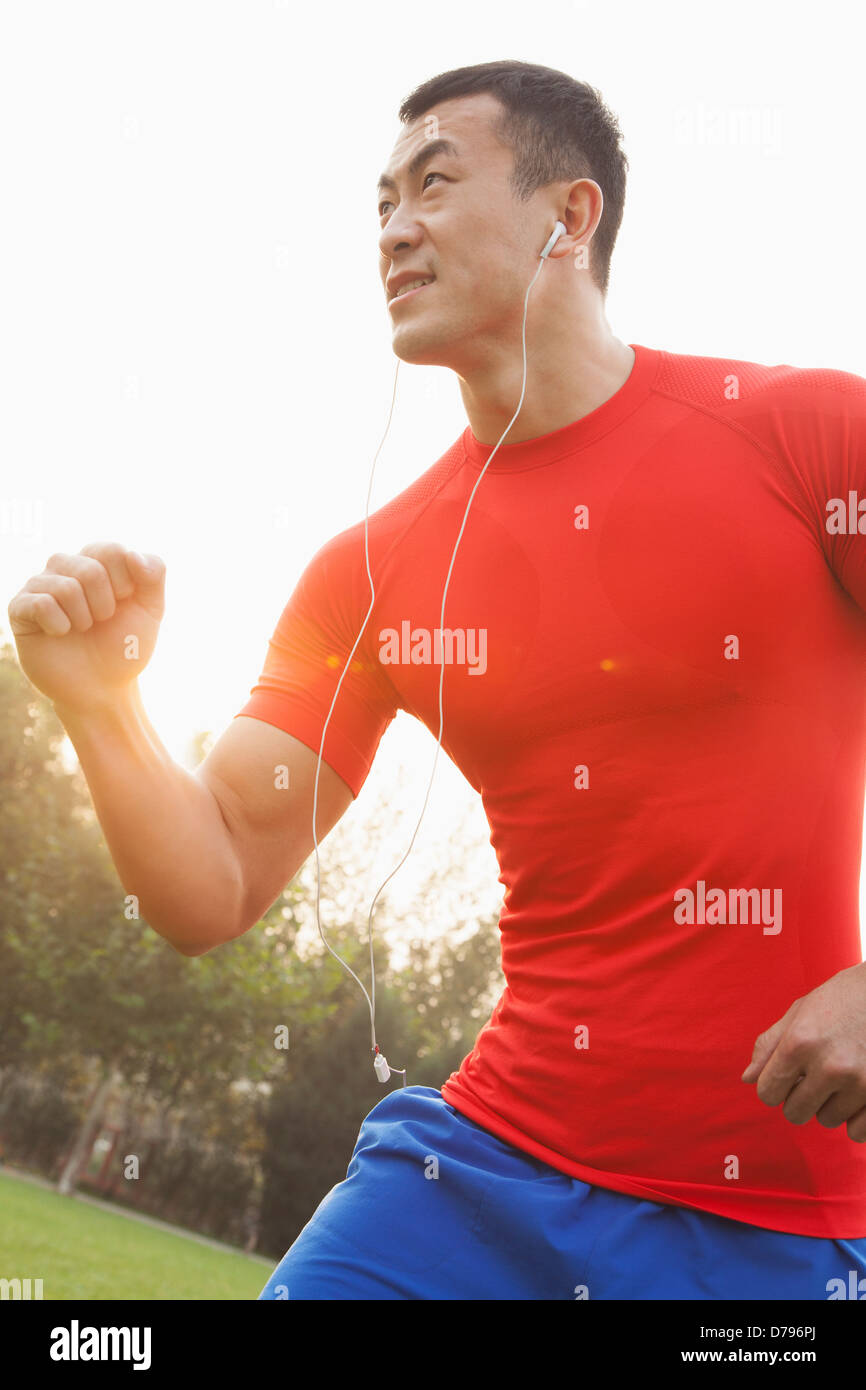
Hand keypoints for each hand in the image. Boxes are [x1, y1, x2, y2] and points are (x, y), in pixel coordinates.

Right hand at [7, 542, 165, 712]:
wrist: (101, 687)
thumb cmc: (124, 646)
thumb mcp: (151, 610)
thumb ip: (154, 575)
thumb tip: (132, 554)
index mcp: (97, 560)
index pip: (113, 551)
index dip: (125, 585)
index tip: (124, 603)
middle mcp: (66, 566)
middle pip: (91, 569)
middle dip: (105, 606)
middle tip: (101, 621)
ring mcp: (41, 585)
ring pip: (66, 587)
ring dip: (84, 618)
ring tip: (81, 629)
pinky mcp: (20, 608)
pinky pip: (41, 604)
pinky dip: (60, 626)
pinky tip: (60, 634)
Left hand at [741, 963, 865, 1140]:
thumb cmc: (840, 998)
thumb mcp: (800, 1012)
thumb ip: (770, 1045)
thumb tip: (747, 1079)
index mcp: (800, 1042)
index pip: (767, 1092)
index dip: (773, 1085)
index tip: (785, 1076)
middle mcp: (829, 1066)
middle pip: (795, 1113)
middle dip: (799, 1098)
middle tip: (814, 1076)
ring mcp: (860, 1083)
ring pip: (827, 1119)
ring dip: (829, 1103)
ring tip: (841, 1075)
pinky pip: (857, 1132)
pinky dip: (855, 1119)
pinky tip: (857, 1095)